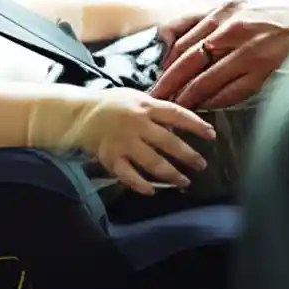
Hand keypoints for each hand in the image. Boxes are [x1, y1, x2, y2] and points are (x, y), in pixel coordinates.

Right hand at [77, 89, 215, 196]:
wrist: (76, 112)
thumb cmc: (108, 104)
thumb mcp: (133, 97)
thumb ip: (154, 109)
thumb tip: (179, 123)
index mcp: (145, 106)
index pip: (177, 114)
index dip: (196, 125)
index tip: (212, 135)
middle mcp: (137, 124)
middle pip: (169, 142)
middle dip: (188, 155)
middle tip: (201, 165)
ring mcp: (124, 142)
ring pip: (153, 162)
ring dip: (171, 174)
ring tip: (184, 181)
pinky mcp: (110, 157)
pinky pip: (128, 175)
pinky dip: (140, 184)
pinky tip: (151, 190)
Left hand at [152, 0, 288, 108]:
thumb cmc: (274, 16)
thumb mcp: (239, 8)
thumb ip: (211, 24)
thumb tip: (177, 45)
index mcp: (223, 14)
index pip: (183, 44)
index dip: (166, 66)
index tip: (155, 79)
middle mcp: (233, 30)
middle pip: (189, 63)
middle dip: (169, 84)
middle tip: (155, 99)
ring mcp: (249, 51)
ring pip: (208, 80)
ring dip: (188, 97)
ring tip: (175, 109)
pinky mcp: (264, 69)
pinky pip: (232, 91)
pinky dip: (216, 101)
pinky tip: (205, 107)